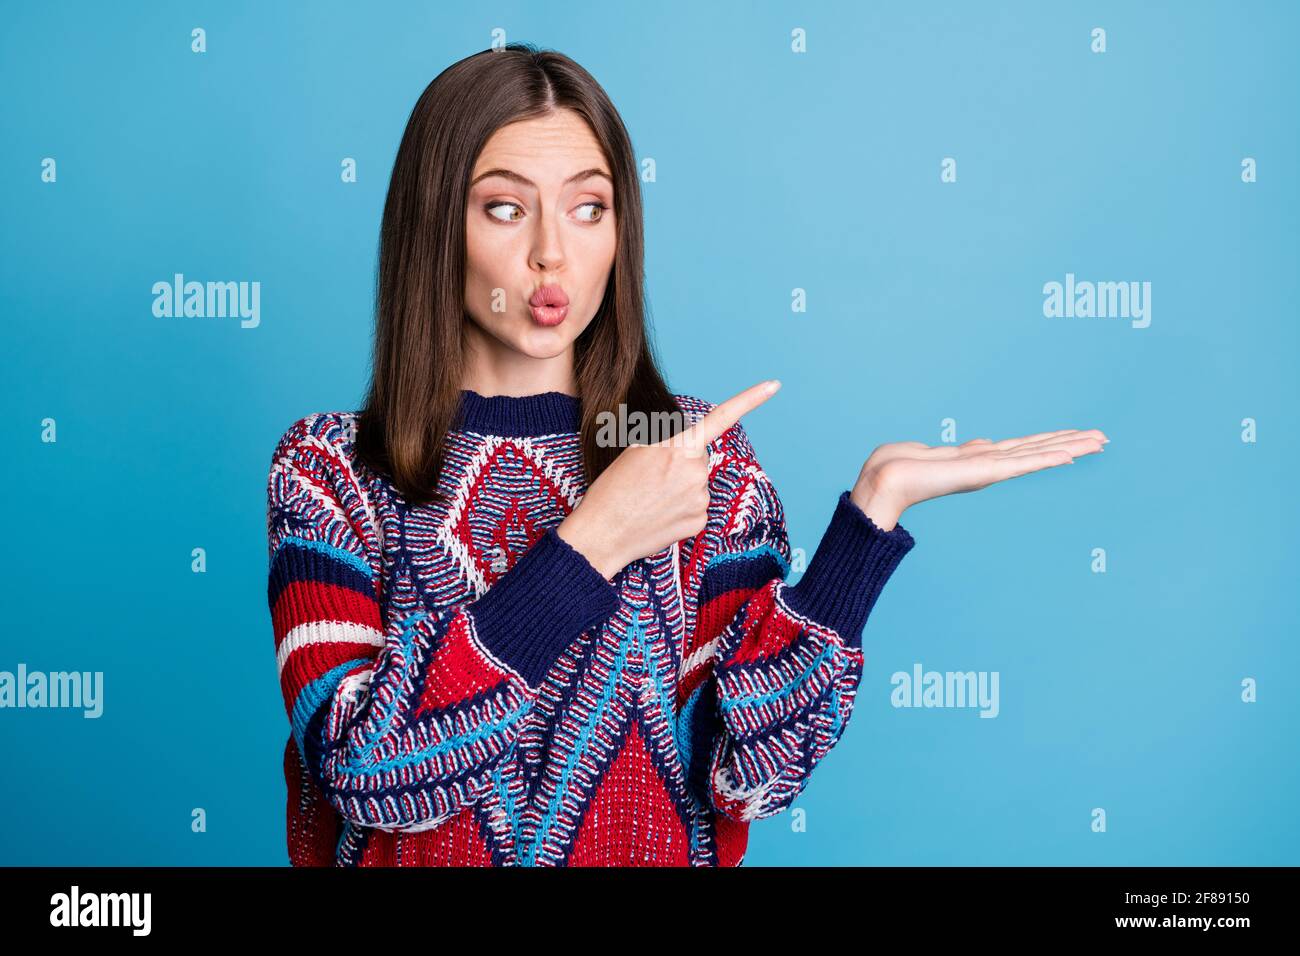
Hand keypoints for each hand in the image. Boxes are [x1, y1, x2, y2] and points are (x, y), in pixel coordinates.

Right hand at [557, 380, 781, 578]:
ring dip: (680, 489)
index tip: (774, 385)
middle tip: (650, 481)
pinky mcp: (700, 521)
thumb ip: (668, 444)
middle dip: (681, 466)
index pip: (720, 418)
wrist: (602, 534)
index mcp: (677, 446)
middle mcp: (694, 470)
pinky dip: (681, 511)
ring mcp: (700, 497)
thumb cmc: (613, 491)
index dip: (750, 400)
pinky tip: (660, 516)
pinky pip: (697, 508)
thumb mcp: (635, 452)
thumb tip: (689, 451)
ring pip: (698, 484)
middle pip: (699, 459)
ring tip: (651, 500)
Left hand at [851, 428, 1109, 530]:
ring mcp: (989, 469)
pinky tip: (1069, 454)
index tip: (1076, 438)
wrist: (886, 480)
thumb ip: (965, 450)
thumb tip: (981, 443)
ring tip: (1098, 441)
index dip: (1051, 442)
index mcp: (979, 458)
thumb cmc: (900, 466)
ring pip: (1037, 454)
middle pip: (1038, 449)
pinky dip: (1046, 458)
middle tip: (1103, 438)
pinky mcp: (984, 472)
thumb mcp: (938, 451)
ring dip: (1069, 446)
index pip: (1023, 448)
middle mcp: (990, 464)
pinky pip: (1022, 463)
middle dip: (1071, 443)